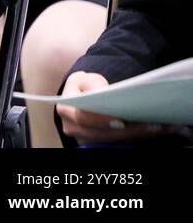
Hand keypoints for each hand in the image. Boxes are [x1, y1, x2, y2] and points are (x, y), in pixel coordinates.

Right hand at [57, 71, 178, 142]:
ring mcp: (83, 139)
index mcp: (66, 109)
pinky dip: (135, 138)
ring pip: (110, 142)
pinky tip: (152, 131)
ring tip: (156, 128)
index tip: (122, 121)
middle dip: (127, 131)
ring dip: (135, 136)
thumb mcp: (86, 78)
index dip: (102, 120)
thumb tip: (103, 94)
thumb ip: (93, 85)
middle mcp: (72, 128)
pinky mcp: (97, 144)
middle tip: (151, 125)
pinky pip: (116, 144)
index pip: (83, 118)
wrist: (83, 95)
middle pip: (101, 134)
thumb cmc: (85, 85)